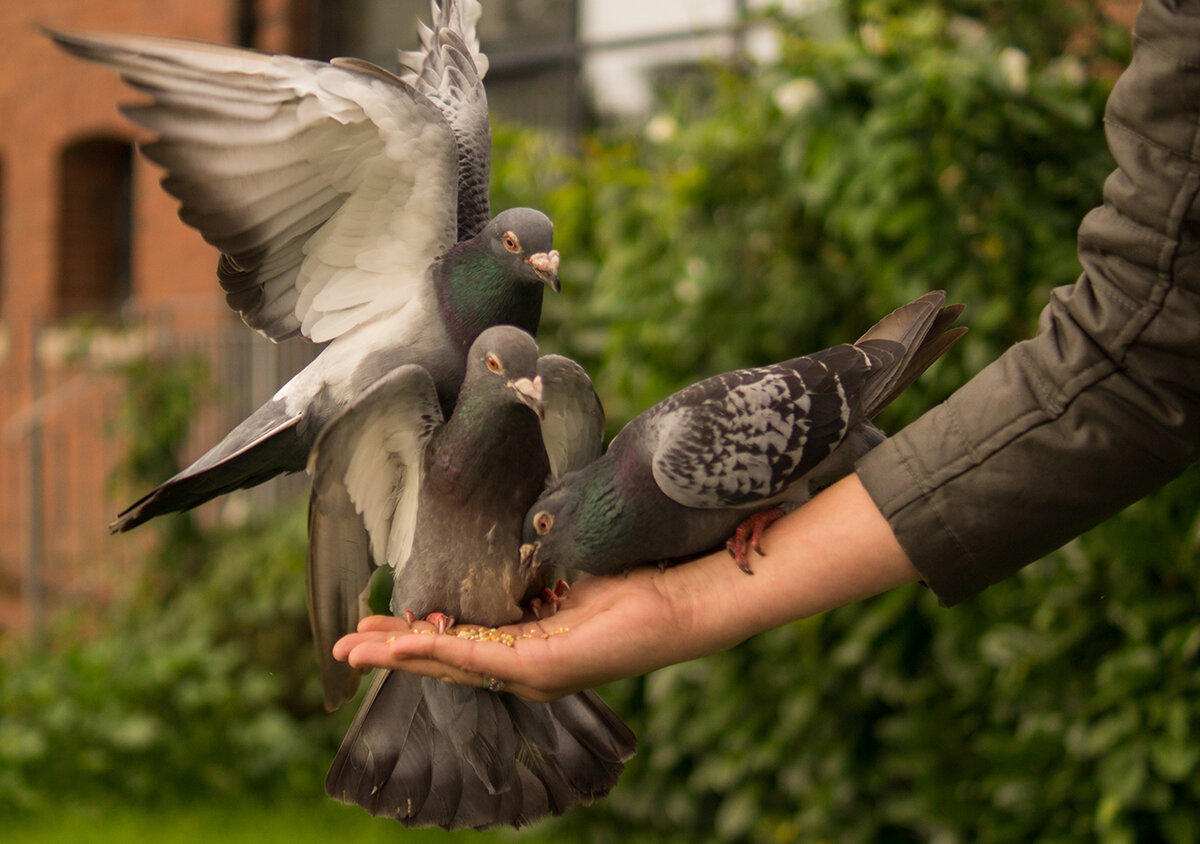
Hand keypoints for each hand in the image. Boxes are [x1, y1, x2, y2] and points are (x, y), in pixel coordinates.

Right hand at [332, 563, 724, 701]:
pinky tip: (403, 646)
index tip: (375, 623)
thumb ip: (532, 572)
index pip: (459, 642)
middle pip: (445, 660)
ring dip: (399, 656)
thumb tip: (504, 546)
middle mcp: (527, 666)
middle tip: (346, 648)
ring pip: (452, 663)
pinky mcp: (546, 665)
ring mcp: (535, 671)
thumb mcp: (568, 574)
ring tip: (357, 651)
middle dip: (392, 653)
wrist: (681, 599)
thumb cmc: (634, 584)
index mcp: (529, 644)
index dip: (414, 636)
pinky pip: (480, 657)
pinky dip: (435, 652)